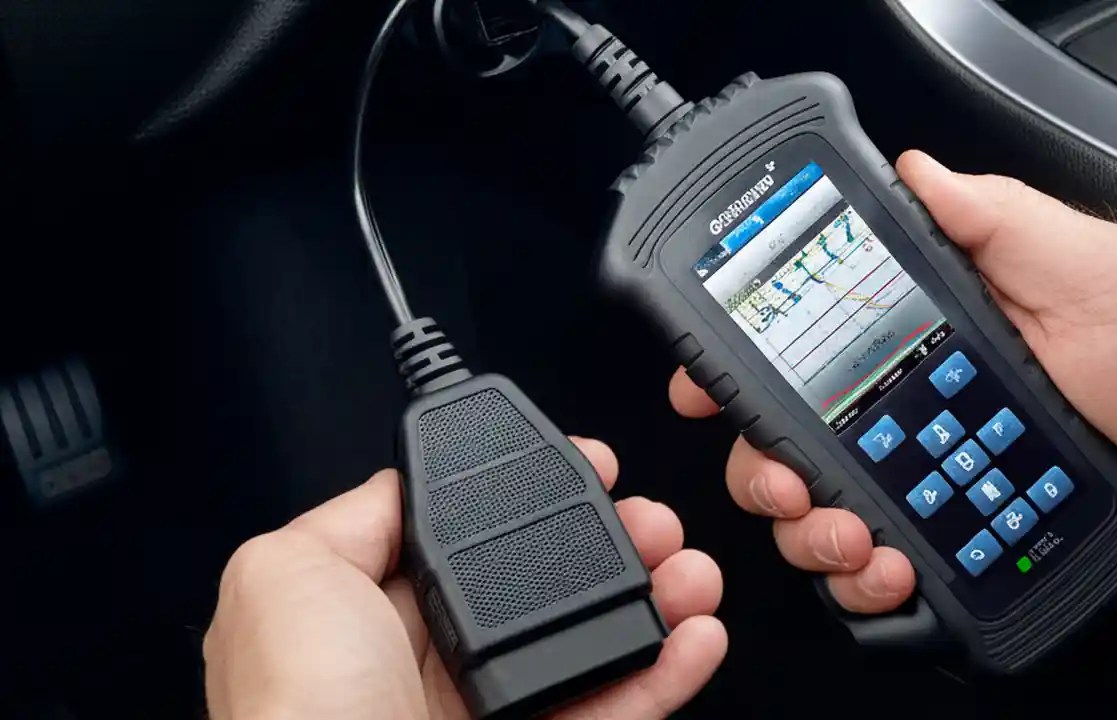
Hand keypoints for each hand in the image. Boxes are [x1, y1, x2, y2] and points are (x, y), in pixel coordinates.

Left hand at [203, 438, 726, 718]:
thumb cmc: (295, 705)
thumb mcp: (285, 571)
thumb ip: (356, 516)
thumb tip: (410, 485)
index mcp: (366, 609)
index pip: (466, 536)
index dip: (528, 498)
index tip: (585, 468)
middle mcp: (427, 660)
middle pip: (541, 584)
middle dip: (607, 541)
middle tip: (652, 520)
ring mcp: (484, 714)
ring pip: (589, 643)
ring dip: (652, 600)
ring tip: (690, 570)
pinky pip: (616, 711)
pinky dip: (665, 675)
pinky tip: (696, 637)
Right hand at [670, 150, 1116, 612]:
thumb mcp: (1089, 267)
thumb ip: (997, 222)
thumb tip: (914, 171)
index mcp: (929, 340)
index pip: (807, 347)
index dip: (744, 364)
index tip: (708, 382)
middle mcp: (914, 414)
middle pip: (790, 443)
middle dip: (764, 468)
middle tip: (790, 480)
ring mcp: (930, 486)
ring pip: (821, 518)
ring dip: (812, 535)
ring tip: (856, 537)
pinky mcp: (955, 550)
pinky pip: (877, 577)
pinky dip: (865, 585)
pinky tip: (894, 573)